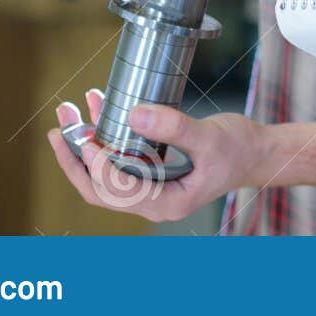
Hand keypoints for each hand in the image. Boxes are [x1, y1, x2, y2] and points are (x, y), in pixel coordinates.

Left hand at [46, 89, 265, 222]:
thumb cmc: (240, 149)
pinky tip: (99, 111)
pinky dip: (104, 140)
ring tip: (71, 115)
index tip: (86, 138)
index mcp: (165, 204)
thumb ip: (174, 127)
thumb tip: (134, 113)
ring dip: (84, 147)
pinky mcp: (150, 174)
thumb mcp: (209, 137)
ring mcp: (149, 190)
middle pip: (98, 189)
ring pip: (103, 176)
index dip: (97, 165)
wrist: (258, 153)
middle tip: (58, 130)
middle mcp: (151, 203)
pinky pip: (117, 162)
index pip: (117, 191)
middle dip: (75, 160)